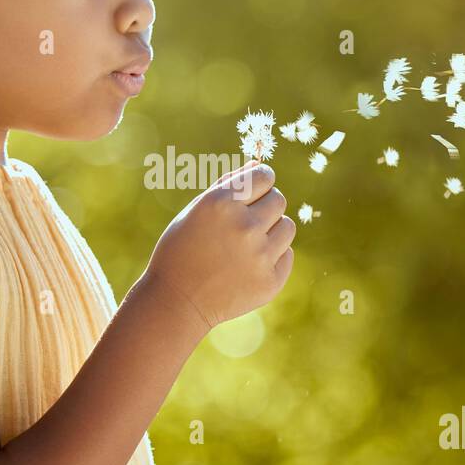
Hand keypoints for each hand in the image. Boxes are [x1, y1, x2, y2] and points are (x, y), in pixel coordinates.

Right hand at [141, 159, 295, 331]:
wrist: (177, 301)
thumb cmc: (182, 248)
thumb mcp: (196, 210)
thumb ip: (229, 184)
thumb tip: (258, 163)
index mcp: (221, 203)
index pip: (265, 176)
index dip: (260, 181)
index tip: (254, 191)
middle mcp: (244, 227)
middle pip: (279, 200)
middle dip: (265, 206)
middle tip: (245, 222)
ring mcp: (260, 256)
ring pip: (287, 226)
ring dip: (272, 230)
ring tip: (247, 244)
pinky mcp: (270, 281)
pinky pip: (286, 254)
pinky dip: (271, 257)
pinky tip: (248, 266)